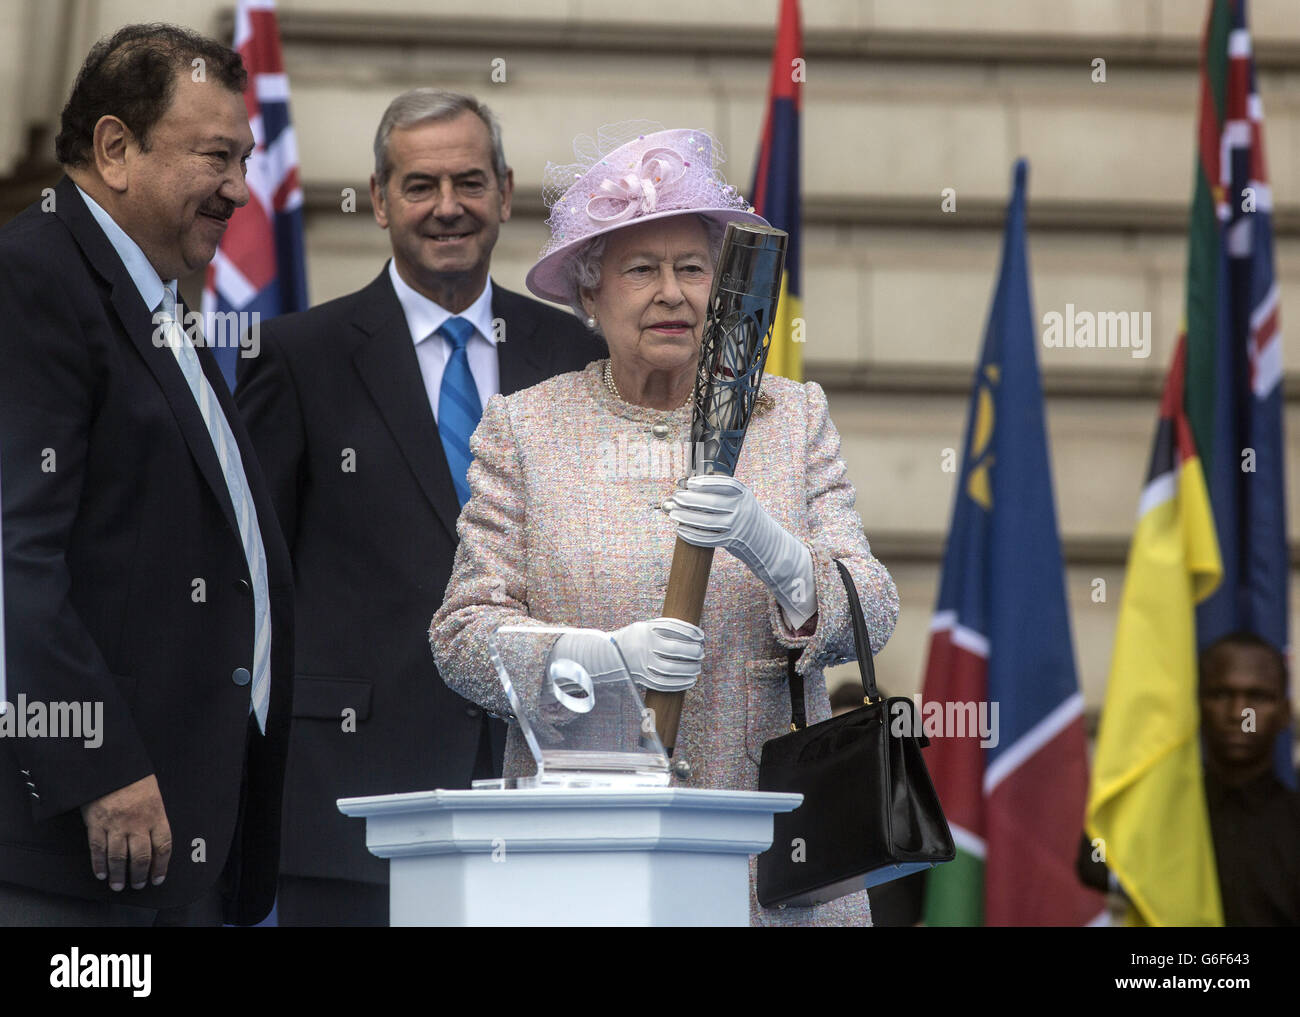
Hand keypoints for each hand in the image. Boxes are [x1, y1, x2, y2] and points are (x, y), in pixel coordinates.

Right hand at [80, 774, 171, 890]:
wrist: (110, 764)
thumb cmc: (134, 776)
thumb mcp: (154, 793)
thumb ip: (155, 816)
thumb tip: (155, 839)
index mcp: (156, 814)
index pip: (163, 846)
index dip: (161, 866)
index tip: (158, 878)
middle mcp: (137, 823)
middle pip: (140, 857)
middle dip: (139, 875)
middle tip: (137, 885)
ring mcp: (116, 825)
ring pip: (118, 858)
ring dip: (118, 875)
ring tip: (118, 885)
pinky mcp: (96, 824)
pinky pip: (98, 849)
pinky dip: (99, 865)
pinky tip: (101, 874)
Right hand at [549, 617, 703, 691]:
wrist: (607, 655)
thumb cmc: (633, 639)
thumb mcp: (644, 627)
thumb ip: (664, 629)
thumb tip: (693, 636)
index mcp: (644, 630)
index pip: (672, 628)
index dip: (690, 632)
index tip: (701, 636)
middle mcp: (643, 646)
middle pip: (673, 649)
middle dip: (691, 651)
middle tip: (701, 653)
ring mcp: (642, 664)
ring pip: (670, 669)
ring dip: (688, 669)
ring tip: (697, 668)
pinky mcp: (642, 679)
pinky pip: (664, 684)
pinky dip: (680, 683)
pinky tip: (690, 681)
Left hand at [668, 475, 817, 626]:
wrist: (768, 544)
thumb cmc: (747, 518)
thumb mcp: (741, 502)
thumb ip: (721, 495)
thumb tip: (688, 489)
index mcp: (744, 495)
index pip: (724, 484)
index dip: (705, 482)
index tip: (689, 482)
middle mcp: (743, 509)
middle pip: (712, 503)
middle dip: (690, 500)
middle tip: (675, 497)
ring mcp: (738, 527)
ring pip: (707, 522)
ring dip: (687, 517)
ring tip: (673, 513)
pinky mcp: (732, 542)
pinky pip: (708, 539)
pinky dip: (692, 535)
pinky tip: (681, 531)